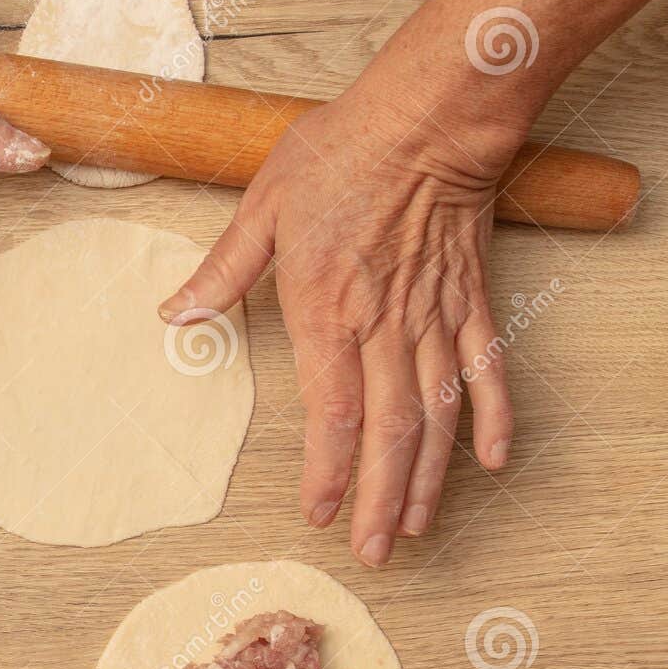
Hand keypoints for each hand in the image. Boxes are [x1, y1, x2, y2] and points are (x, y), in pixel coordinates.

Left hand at [160, 57, 524, 564]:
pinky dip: (494, 417)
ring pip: (437, 416)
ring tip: (419, 527)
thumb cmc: (340, 152)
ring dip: (430, 478)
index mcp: (328, 310)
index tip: (319, 514)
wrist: (429, 114)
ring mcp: (435, 318)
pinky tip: (493, 462)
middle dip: (382, 500)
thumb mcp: (263, 205)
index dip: (328, 471)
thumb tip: (173, 314)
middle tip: (376, 553)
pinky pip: (486, 370)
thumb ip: (222, 270)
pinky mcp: (471, 300)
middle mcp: (386, 327)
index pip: (332, 412)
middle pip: (390, 433)